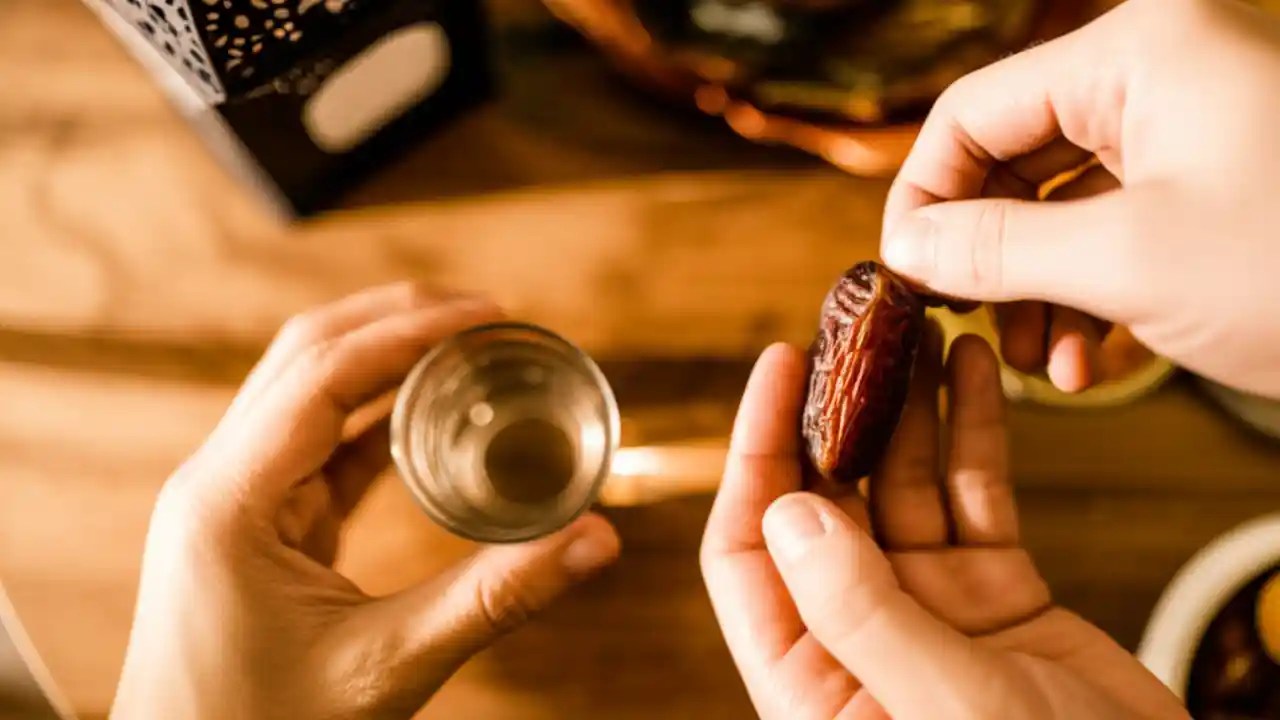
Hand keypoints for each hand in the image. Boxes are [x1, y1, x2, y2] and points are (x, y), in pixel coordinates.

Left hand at [111, 284, 620, 719]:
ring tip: (468, 345)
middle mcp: (220, 483)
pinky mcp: (256, 523)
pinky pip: (320, 445)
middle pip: (306, 357)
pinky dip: (377, 416)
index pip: (322, 375)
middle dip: (395, 320)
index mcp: (229, 502)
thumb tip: (595, 541)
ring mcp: (233, 499)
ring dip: (384, 358)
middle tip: (486, 312)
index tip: (489, 314)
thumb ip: (495, 598)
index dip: (409, 332)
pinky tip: (435, 411)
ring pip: (308, 391)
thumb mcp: (386, 666)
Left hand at [700, 331, 1189, 718]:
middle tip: (855, 331)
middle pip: (822, 504)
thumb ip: (857, 613)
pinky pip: (970, 498)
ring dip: (908, 409)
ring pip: (901, 487)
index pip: (746, 552)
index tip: (779, 368)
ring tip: (919, 330)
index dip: (752, 454)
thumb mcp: (939, 708)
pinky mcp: (995, 592)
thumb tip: (786, 510)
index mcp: (811, 679)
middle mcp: (857, 635)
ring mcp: (926, 610)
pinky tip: (974, 371)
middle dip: (835, 412)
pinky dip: (972, 434)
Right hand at [879, 0, 1279, 397]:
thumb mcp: (1131, 263)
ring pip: (1065, 201)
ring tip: (1044, 368)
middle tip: (970, 330)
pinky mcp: (1221, 181)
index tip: (906, 278)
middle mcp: (1164, 72)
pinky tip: (1091, 362)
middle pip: (1016, 157)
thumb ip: (996, 247)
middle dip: (990, 256)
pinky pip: (1121, 225)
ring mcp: (1197, 127)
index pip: (975, 112)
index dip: (926, 199)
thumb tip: (904, 244)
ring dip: (1038, 289)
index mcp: (1140, 51)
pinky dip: (1094, 293)